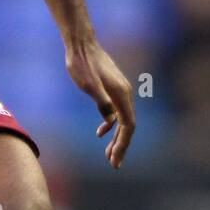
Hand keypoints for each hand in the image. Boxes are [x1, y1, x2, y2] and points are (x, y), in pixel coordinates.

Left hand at [65, 35, 134, 167]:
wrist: (80, 45)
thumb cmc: (82, 64)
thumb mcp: (89, 85)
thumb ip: (101, 103)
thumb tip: (110, 121)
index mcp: (122, 95)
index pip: (128, 126)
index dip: (123, 144)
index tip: (115, 160)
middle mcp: (124, 94)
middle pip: (127, 126)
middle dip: (121, 146)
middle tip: (113, 164)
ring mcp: (119, 91)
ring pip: (122, 120)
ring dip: (116, 138)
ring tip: (109, 155)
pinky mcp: (112, 89)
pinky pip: (116, 112)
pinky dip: (110, 125)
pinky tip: (100, 133)